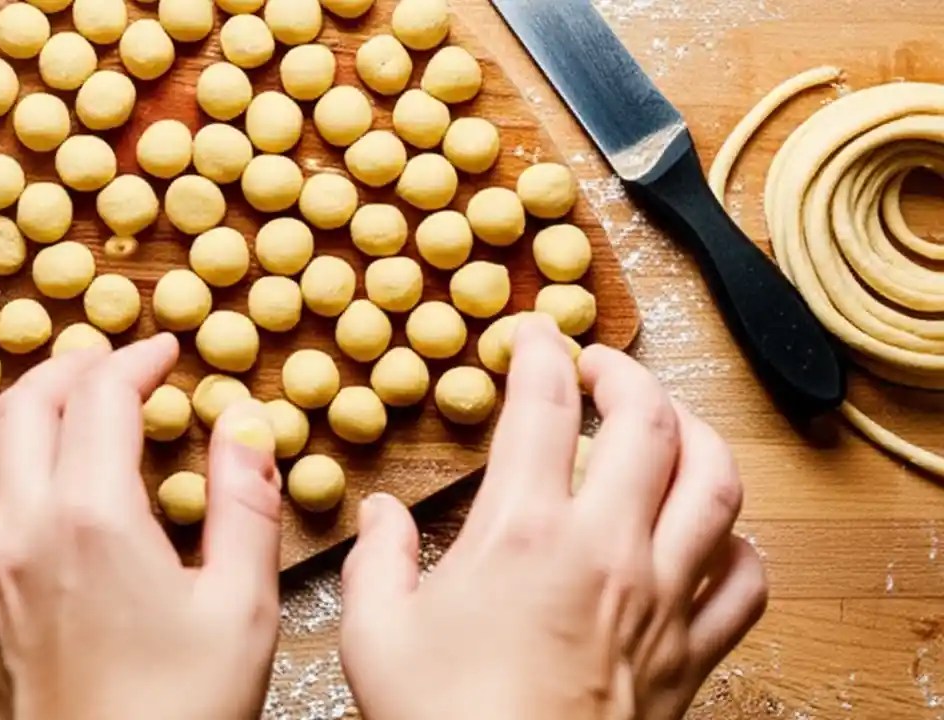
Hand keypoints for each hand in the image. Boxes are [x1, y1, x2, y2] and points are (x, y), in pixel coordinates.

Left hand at [0, 335, 283, 719]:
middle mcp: (16, 536)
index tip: (164, 352)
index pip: (101, 397)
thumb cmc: (183, 715)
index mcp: (92, 520)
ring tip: (49, 425)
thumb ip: (245, 505)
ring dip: (7, 424)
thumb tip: (244, 428)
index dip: (135, 360)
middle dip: (69, 372)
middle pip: (22, 409)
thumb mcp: (242, 607)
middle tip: (111, 372)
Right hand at [339, 316, 766, 719]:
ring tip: (667, 426)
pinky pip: (745, 582)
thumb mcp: (375, 637)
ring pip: (717, 486)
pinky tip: (712, 537)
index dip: (540, 351)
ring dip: (697, 436)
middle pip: (649, 422)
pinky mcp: (690, 654)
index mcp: (524, 535)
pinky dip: (738, 545)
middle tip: (599, 368)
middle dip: (626, 374)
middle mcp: (607, 552)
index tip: (534, 334)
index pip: (544, 405)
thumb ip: (376, 561)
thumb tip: (378, 516)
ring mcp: (661, 601)